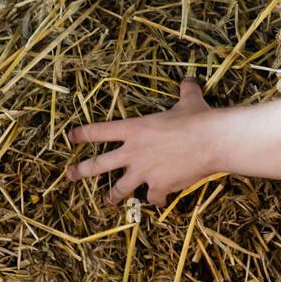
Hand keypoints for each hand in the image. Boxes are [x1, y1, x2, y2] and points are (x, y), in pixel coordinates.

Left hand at [67, 79, 221, 206]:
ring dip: (113, 195)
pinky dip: (156, 199)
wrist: (211, 141)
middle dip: (81, 171)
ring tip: (108, 200)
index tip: (71, 137)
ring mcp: (144, 172)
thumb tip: (189, 81)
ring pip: (120, 188)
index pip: (100, 131)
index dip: (83, 134)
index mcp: (135, 129)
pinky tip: (159, 200)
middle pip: (98, 165)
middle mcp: (133, 152)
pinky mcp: (159, 186)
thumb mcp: (189, 101)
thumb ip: (185, 92)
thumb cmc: (197, 118)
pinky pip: (153, 197)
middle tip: (70, 174)